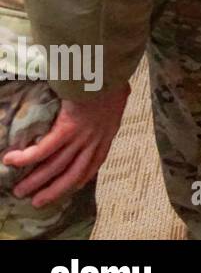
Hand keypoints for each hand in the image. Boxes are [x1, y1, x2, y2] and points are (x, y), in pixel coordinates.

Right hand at [3, 83, 130, 207]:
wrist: (109, 71)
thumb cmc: (112, 77)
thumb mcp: (118, 94)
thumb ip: (108, 102)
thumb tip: (107, 93)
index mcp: (107, 133)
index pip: (95, 162)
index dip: (83, 177)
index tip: (73, 187)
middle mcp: (95, 140)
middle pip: (73, 173)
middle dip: (54, 189)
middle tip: (37, 201)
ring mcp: (81, 137)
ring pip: (56, 166)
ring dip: (36, 180)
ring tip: (20, 190)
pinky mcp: (67, 130)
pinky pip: (43, 150)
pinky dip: (26, 158)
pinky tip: (11, 160)